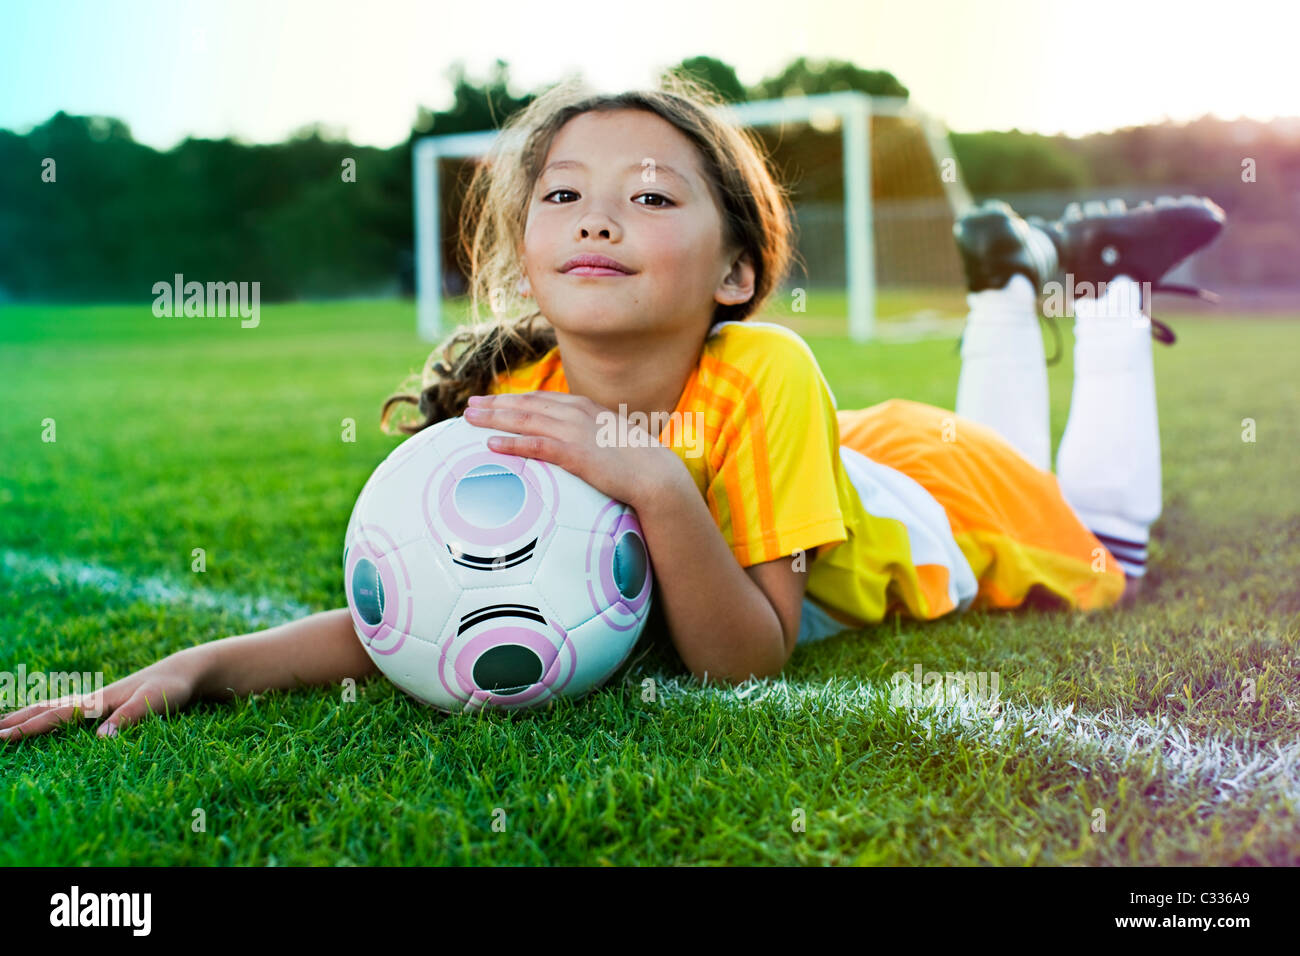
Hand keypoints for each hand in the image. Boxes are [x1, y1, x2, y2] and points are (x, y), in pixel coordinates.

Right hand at [0, 651, 201, 741]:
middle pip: (45, 708)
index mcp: (98, 701)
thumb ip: (129, 719)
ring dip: (26, 714)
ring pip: (52, 706)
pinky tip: (42, 716)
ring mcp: (97, 700)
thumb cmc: (171, 687)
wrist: (185, 671)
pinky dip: (46, 712)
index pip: (55, 716)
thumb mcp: (155, 703)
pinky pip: (66, 708)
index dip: (28, 728)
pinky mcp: (105, 704)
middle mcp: (92, 699)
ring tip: (2, 723)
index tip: (1, 738)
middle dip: (16, 720)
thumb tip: (102, 740)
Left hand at [462, 391, 685, 509]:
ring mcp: (574, 431)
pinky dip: (511, 443)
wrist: (655, 473)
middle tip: (468, 405)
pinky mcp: (574, 453)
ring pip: (524, 419)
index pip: (539, 399)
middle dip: (494, 404)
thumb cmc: (634, 460)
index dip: (512, 398)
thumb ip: (587, 433)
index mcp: (582, 407)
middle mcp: (575, 412)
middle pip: (525, 404)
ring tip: (470, 418)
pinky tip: (491, 444)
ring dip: (494, 418)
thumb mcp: (607, 437)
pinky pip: (535, 446)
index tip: (489, 400)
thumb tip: (571, 442)